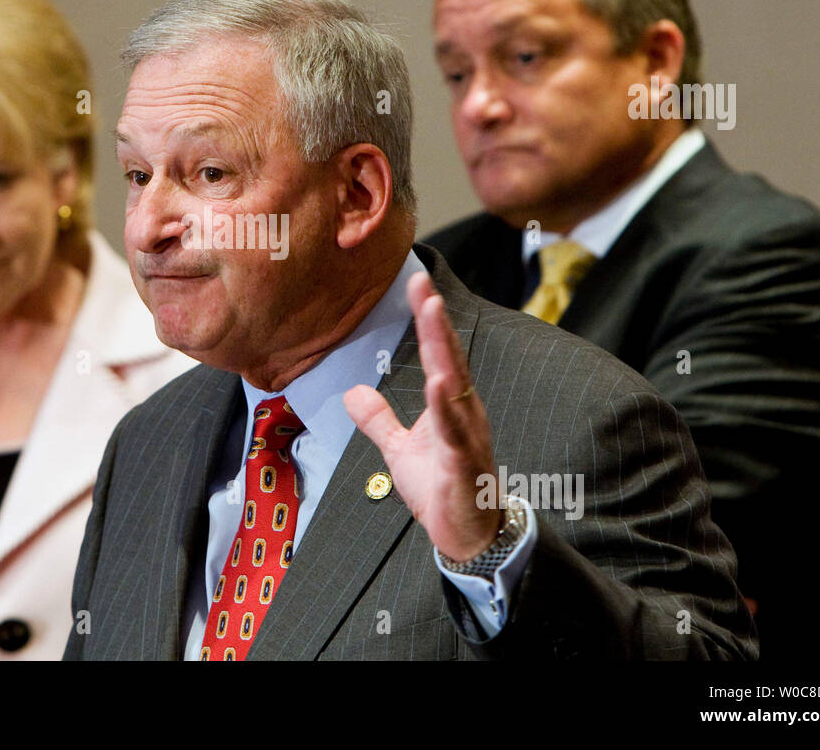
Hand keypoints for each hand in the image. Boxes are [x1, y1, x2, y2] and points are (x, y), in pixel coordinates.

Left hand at [343, 271, 501, 561]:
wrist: (467, 536)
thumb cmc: (441, 488)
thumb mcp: (400, 450)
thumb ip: (379, 420)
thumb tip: (352, 391)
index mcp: (450, 405)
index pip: (438, 354)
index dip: (428, 321)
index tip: (418, 284)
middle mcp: (464, 412)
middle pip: (448, 360)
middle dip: (436, 322)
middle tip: (425, 286)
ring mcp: (466, 437)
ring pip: (455, 387)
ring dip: (443, 351)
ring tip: (433, 316)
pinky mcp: (464, 465)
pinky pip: (455, 433)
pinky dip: (446, 409)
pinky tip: (437, 385)